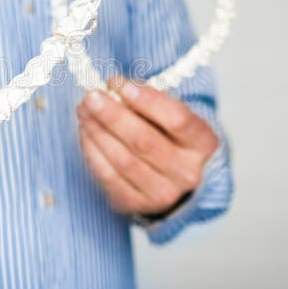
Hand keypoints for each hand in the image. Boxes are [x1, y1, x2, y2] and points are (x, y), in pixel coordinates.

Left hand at [76, 76, 217, 215]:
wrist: (173, 180)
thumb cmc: (170, 137)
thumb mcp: (170, 115)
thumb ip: (148, 100)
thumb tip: (114, 87)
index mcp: (203, 144)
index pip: (177, 119)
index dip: (146, 100)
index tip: (118, 84)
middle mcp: (187, 172)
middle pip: (144, 141)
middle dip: (113, 116)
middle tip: (91, 96)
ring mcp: (163, 193)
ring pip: (123, 159)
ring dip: (98, 131)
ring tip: (84, 110)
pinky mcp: (137, 204)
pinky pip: (109, 176)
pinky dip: (93, 151)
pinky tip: (86, 132)